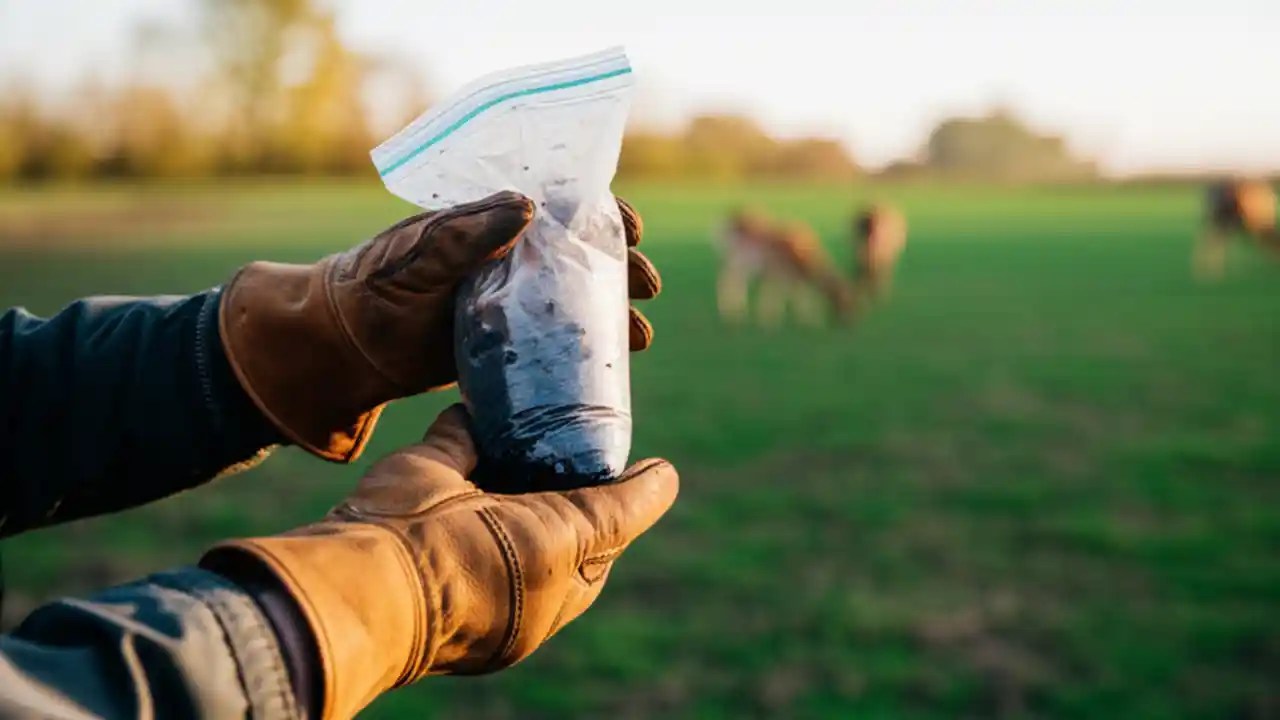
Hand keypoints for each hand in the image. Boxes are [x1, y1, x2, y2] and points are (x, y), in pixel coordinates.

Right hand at [203, 405, 677, 719]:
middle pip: (552, 492)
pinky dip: (485, 406)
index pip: (596, 538)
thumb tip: (666, 477)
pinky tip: (514, 373)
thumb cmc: (490, 569)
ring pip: (510, 458)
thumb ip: (621, 511)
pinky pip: (466, 430)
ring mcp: (468, 510)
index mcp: (542, 585)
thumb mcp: (574, 543)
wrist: (386, 565)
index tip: (632, 455)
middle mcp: (505, 549)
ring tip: (567, 382)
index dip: (616, 499)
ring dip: (533, 427)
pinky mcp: (434, 470)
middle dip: (571, 455)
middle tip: (599, 406)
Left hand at [219, 192, 660, 461]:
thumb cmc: (371, 288)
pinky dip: (588, 352)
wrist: (341, 350)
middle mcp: (507, 261)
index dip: (602, 213)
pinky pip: (556, 346)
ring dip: (613, 313)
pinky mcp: (505, 349)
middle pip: (580, 257)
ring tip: (639, 334)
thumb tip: (528, 206)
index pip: (559, 207)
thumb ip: (465, 231)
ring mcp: (509, 306)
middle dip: (621, 268)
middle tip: (646, 285)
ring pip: (577, 303)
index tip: (632, 224)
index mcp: (490, 224)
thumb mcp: (417, 254)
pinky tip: (615, 366)